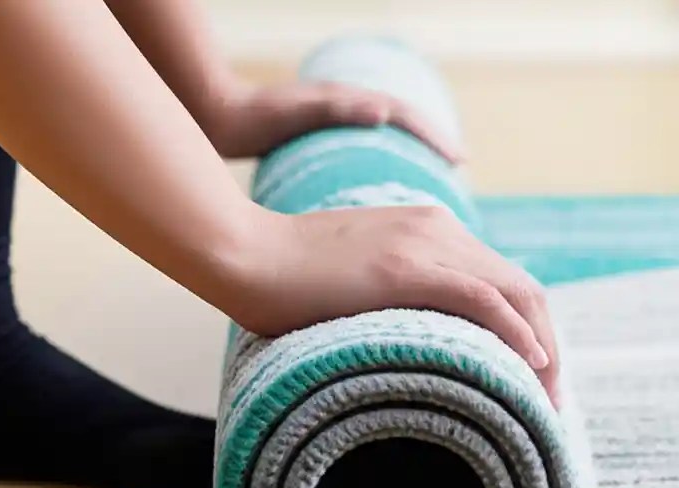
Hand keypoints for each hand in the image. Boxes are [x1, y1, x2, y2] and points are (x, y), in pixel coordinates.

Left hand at [204, 81, 463, 162]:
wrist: (218, 115)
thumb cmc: (254, 116)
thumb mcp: (296, 112)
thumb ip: (338, 109)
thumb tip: (383, 112)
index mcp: (350, 101)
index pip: (407, 116)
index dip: (435, 136)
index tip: (460, 160)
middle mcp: (350, 108)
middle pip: (406, 126)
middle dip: (434, 145)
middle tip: (460, 170)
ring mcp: (339, 123)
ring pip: (390, 141)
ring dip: (414, 157)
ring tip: (434, 184)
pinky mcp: (327, 141)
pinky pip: (369, 154)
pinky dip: (387, 167)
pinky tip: (388, 195)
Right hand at [221, 205, 558, 404]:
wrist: (241, 253)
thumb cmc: (283, 280)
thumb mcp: (356, 281)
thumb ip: (392, 299)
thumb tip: (410, 349)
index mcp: (430, 230)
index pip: (502, 281)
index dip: (529, 330)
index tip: (533, 379)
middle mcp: (438, 229)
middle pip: (522, 288)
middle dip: (549, 345)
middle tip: (552, 400)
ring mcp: (424, 245)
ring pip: (514, 293)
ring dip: (543, 348)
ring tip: (548, 398)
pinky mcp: (405, 268)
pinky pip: (482, 299)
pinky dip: (515, 331)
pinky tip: (532, 363)